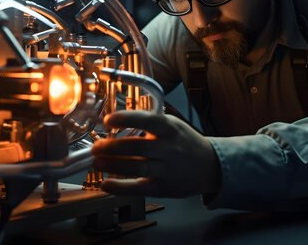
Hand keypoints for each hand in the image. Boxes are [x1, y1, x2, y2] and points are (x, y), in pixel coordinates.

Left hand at [92, 110, 220, 197]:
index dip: (126, 119)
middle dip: (112, 147)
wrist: (211, 166)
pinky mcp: (164, 187)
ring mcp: (167, 169)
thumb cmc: (185, 142)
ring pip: (136, 167)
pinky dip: (120, 187)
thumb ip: (148, 122)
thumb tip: (116, 119)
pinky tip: (106, 184)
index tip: (108, 119)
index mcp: (169, 129)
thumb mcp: (172, 125)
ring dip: (113, 165)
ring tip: (96, 163)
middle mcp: (169, 148)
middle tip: (96, 147)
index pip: (147, 121)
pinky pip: (139, 188)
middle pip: (137, 147)